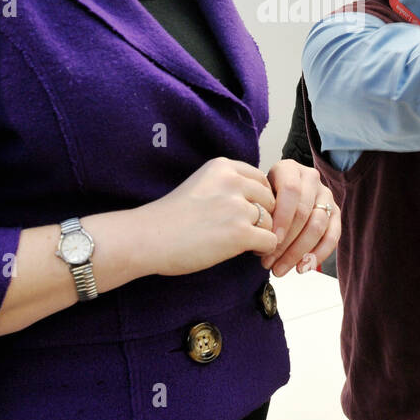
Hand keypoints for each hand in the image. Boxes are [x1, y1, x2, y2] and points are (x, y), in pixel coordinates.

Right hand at [143, 157, 277, 275]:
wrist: (148, 238)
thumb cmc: (170, 218)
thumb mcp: (202, 184)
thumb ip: (228, 185)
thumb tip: (262, 199)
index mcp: (222, 167)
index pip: (261, 179)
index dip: (258, 200)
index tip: (245, 214)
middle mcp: (232, 181)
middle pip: (270, 199)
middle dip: (263, 216)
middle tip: (247, 232)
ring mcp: (237, 207)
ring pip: (271, 220)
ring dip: (262, 233)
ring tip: (245, 243)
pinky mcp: (239, 233)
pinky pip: (270, 240)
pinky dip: (264, 249)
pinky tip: (249, 252)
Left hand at [260, 159, 339, 277]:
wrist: (277, 193)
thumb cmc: (262, 197)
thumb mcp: (257, 196)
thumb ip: (260, 211)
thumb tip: (260, 241)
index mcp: (289, 169)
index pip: (291, 191)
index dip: (281, 217)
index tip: (268, 240)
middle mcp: (311, 178)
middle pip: (304, 212)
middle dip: (285, 241)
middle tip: (268, 262)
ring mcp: (325, 194)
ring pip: (318, 226)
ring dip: (298, 252)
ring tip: (279, 269)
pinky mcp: (335, 212)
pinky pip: (333, 236)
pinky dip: (318, 255)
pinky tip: (302, 268)